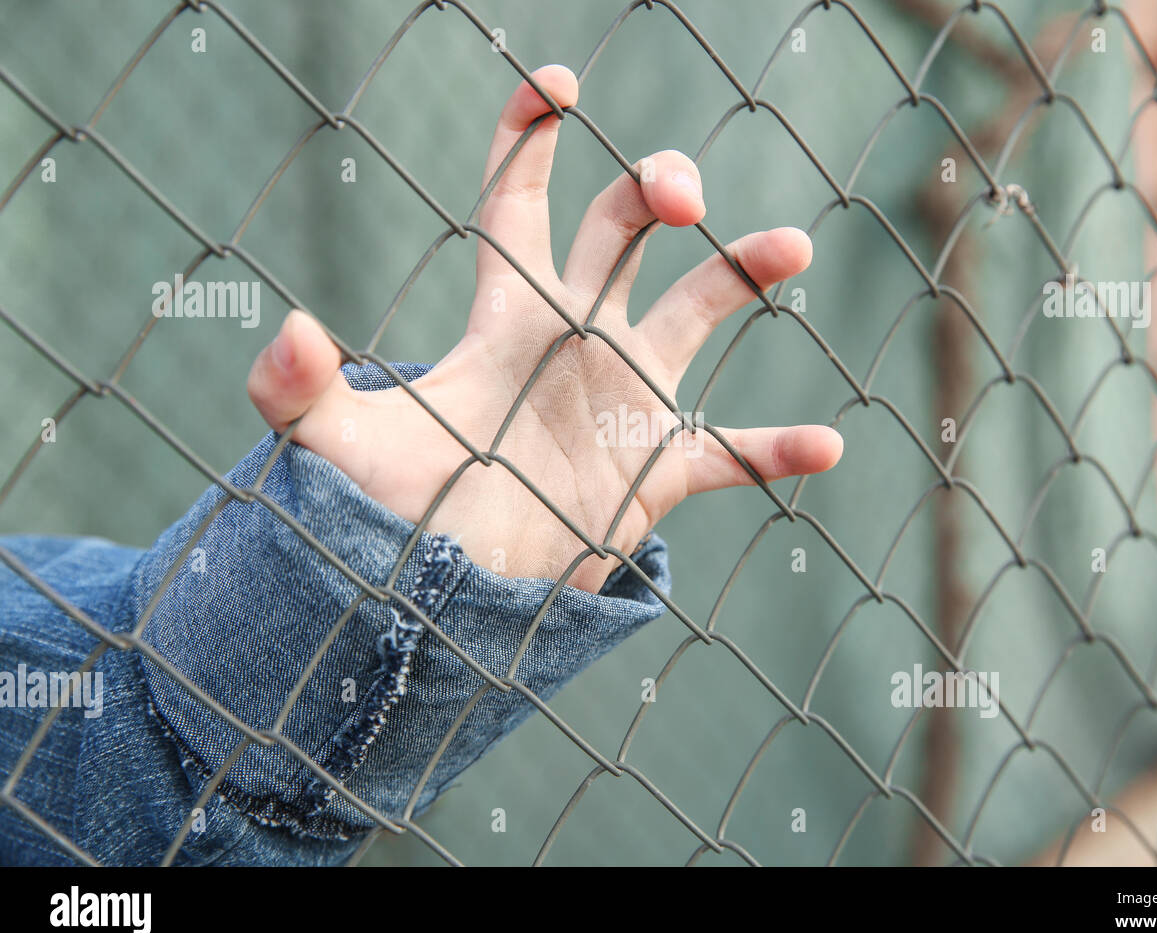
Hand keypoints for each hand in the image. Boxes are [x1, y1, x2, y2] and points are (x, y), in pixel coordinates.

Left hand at [246, 65, 841, 593]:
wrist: (444, 581)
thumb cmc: (384, 506)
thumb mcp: (334, 442)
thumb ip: (297, 386)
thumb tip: (286, 329)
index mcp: (506, 314)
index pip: (519, 204)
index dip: (530, 138)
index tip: (554, 84)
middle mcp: (575, 335)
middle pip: (623, 229)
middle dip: (655, 189)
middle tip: (680, 196)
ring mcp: (623, 396)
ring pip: (697, 313)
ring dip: (744, 272)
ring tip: (791, 246)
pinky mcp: (656, 467)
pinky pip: (731, 451)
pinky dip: (776, 449)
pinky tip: (827, 445)